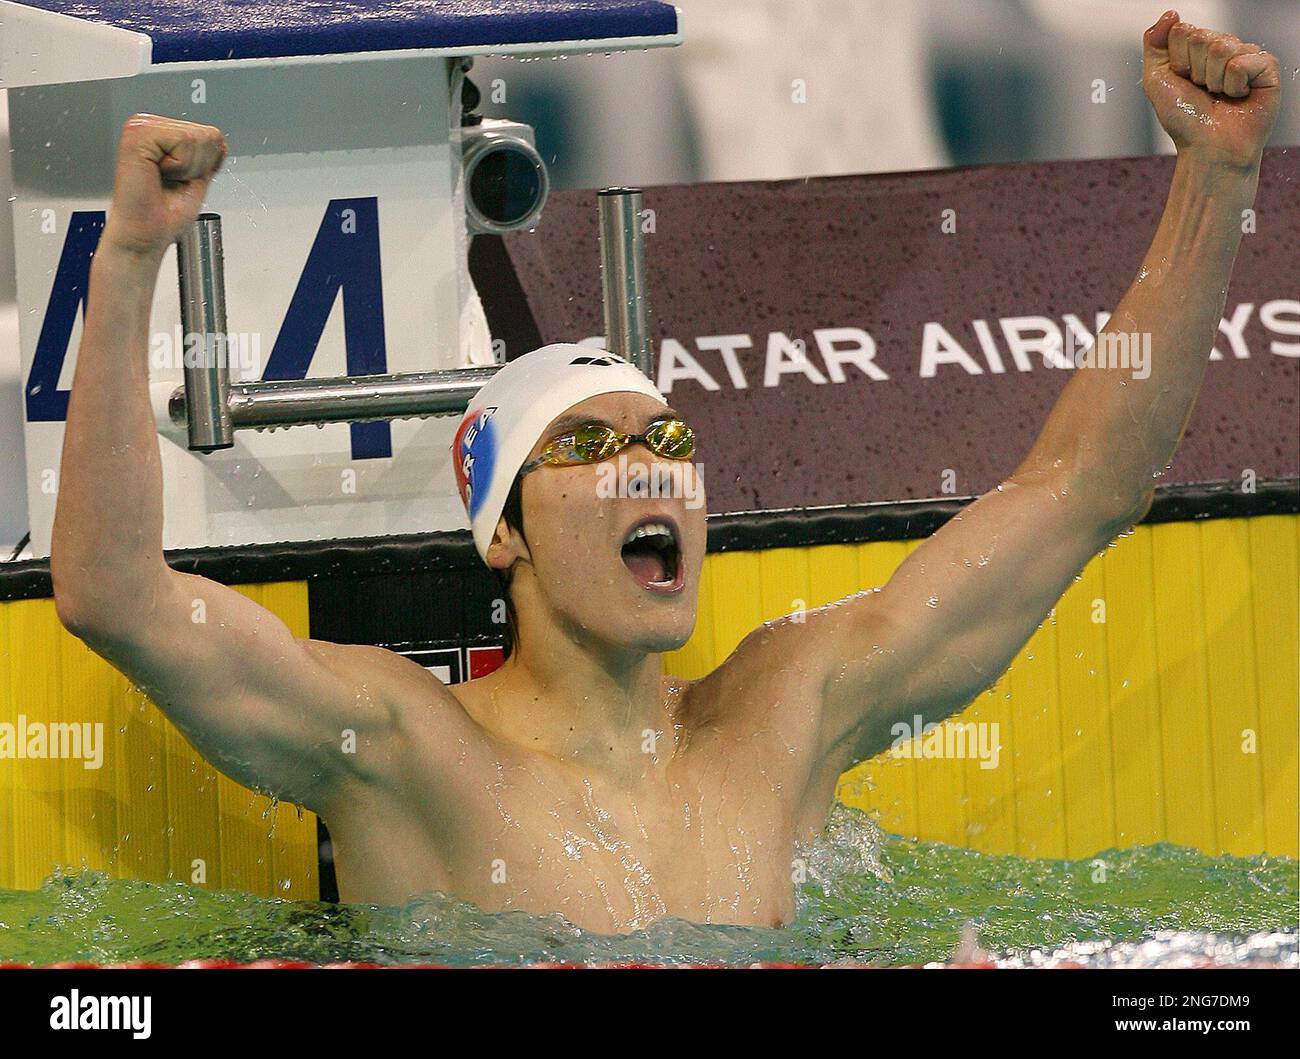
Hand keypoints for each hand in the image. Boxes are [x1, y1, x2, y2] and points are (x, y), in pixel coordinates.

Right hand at [101, 113, 227, 258]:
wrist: (145, 235)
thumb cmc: (165, 214)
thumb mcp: (197, 177)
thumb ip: (206, 154)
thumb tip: (217, 137)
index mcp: (162, 133)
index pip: (213, 135)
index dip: (208, 166)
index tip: (181, 181)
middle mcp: (150, 125)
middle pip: (209, 134)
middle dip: (199, 167)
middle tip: (172, 183)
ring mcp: (142, 126)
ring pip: (197, 137)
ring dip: (188, 169)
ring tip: (164, 180)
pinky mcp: (138, 133)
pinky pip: (184, 141)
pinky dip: (180, 166)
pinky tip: (158, 174)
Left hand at [1142, 10, 1279, 170]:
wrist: (1207, 148)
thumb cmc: (1185, 120)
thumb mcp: (1156, 80)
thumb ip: (1155, 44)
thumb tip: (1170, 14)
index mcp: (1198, 48)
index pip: (1182, 31)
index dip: (1177, 61)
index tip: (1183, 81)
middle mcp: (1224, 48)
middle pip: (1202, 36)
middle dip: (1194, 70)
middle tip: (1202, 91)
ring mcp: (1246, 55)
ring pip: (1221, 47)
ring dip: (1212, 79)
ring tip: (1219, 95)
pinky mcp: (1267, 66)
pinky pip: (1242, 61)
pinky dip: (1233, 83)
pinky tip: (1239, 96)